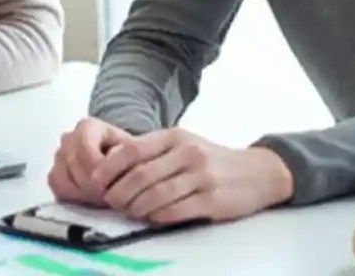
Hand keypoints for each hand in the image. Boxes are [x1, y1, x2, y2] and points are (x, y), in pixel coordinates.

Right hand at [48, 117, 132, 205]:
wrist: (121, 160)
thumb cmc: (126, 154)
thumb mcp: (131, 150)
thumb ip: (123, 155)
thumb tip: (110, 165)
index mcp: (87, 127)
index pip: (85, 151)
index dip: (99, 171)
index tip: (113, 184)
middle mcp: (69, 138)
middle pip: (74, 166)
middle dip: (93, 185)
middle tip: (110, 195)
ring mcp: (59, 156)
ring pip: (63, 179)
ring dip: (83, 193)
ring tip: (102, 196)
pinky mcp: (54, 174)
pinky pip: (57, 188)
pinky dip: (73, 197)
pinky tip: (90, 198)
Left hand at [91, 128, 294, 223]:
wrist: (257, 172)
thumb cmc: (212, 160)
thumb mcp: (184, 144)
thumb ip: (153, 151)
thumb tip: (111, 163)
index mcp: (176, 136)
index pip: (132, 150)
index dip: (108, 168)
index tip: (96, 182)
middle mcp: (188, 153)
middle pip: (140, 175)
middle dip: (118, 193)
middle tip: (111, 202)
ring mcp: (201, 176)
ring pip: (155, 196)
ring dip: (135, 208)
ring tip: (130, 212)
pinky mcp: (212, 199)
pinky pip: (174, 211)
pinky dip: (156, 217)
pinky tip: (152, 218)